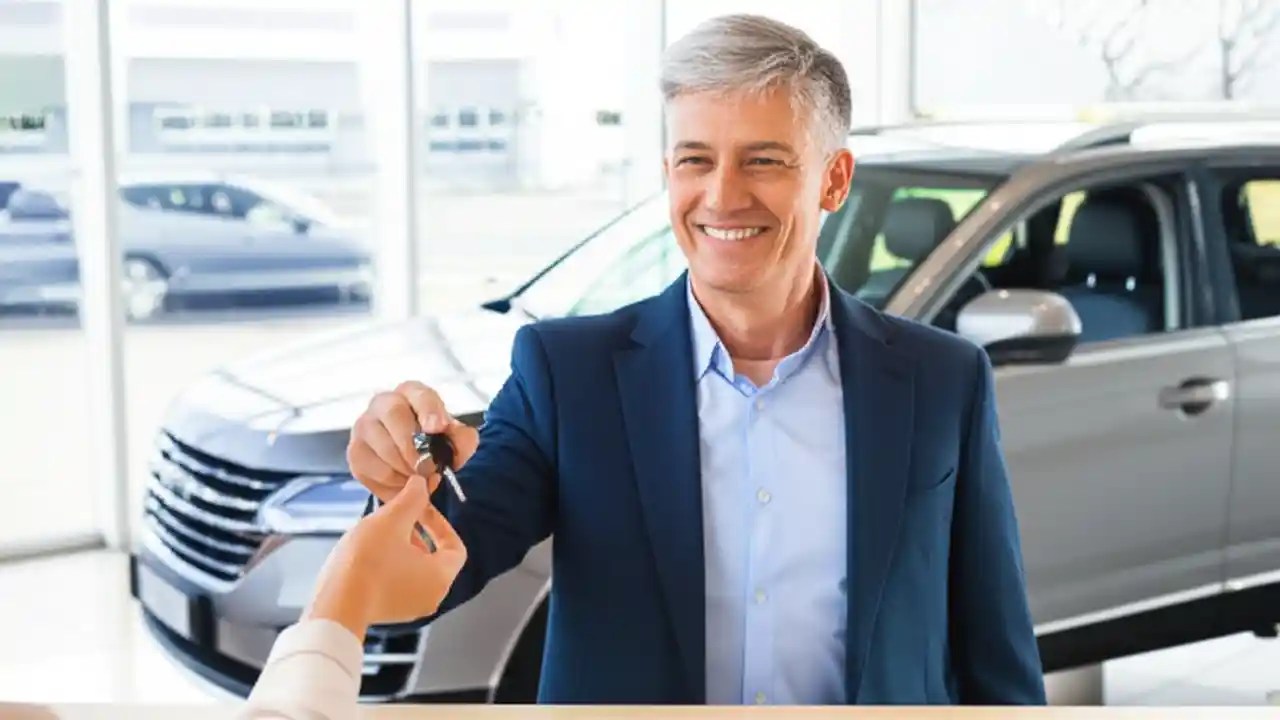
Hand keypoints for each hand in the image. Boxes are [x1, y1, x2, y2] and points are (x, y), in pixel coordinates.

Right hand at [302, 475, 466, 641]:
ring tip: (381, 532)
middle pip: (435, 557)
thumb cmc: (366, 564)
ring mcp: (410, 608)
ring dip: (403, 547)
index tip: (421, 509)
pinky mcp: (390, 612)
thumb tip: (421, 484)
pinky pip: (400, 583)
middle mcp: (432, 596)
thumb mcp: (391, 521)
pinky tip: (370, 553)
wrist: (333, 607)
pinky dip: (392, 565)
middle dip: (418, 532)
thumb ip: (412, 499)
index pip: (455, 546)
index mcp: (441, 577)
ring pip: (416, 569)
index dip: (440, 523)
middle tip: (399, 517)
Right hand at [347, 381, 478, 503]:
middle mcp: (383, 402)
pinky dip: (391, 482)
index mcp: (412, 392)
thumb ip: (462, 435)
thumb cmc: (437, 445)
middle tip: (428, 468)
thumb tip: (445, 429)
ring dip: (405, 469)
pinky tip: (403, 483)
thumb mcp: (458, 440)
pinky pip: (371, 469)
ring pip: (382, 446)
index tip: (438, 428)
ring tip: (420, 479)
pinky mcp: (355, 452)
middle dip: (414, 447)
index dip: (429, 410)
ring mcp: (364, 425)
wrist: (415, 463)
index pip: (420, 394)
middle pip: (394, 415)